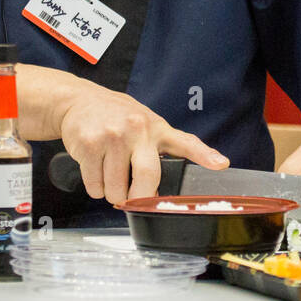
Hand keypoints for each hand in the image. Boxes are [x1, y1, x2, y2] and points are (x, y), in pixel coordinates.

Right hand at [55, 81, 226, 204]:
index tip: (220, 164)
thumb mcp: (148, 124)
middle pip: (147, 180)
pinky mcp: (89, 144)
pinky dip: (95, 187)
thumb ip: (168, 148)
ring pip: (116, 190)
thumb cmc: (117, 116)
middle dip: (138, 198)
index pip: (186, 142)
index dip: (205, 155)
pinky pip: (95, 186)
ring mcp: (112, 136)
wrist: (79, 101)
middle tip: (131, 196)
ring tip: (110, 172)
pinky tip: (96, 168)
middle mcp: (138, 129)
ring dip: (112, 193)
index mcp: (157, 128)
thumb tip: (193, 173)